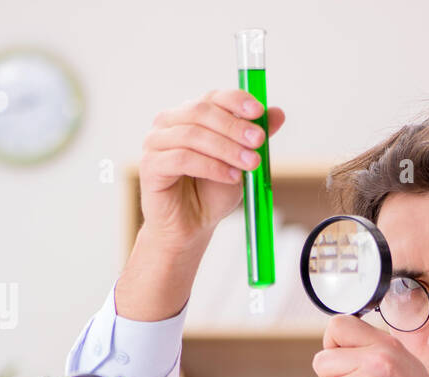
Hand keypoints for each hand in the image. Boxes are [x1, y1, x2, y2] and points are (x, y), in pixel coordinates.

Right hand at [137, 89, 285, 248]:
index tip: (259, 112)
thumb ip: (254, 138)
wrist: (192, 227)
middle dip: (234, 126)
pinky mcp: (150, 165)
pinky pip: (182, 159)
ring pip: (193, 135)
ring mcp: (155, 142)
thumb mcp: (240, 162)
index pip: (212, 97)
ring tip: (250, 164)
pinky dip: (212, 167)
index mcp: (190, 115)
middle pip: (201, 112)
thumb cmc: (212, 192)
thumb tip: (278, 113)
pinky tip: (232, 177)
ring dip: (226, 148)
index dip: (236, 101)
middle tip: (259, 141)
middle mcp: (169, 123)